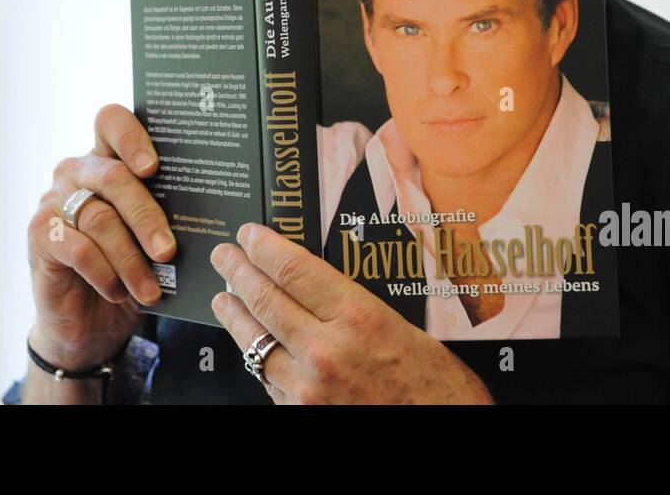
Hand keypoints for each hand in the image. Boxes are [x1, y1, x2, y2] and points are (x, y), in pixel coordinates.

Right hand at [26, 104, 173, 373]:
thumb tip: (210, 212)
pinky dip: (106, 273)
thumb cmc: (128, 269)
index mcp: (107, 159)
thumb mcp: (149, 238)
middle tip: (168, 249)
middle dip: (147, 215)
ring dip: (132, 259)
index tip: (153, 167)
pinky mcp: (40, 235)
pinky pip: (79, 249)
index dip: (131, 136)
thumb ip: (166, 215)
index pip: (111, 122)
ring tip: (152, 289)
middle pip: (114, 177)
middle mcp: (77, 172)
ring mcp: (53, 201)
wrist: (86, 321)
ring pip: (100, 219)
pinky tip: (119, 292)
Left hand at [210, 222, 493, 403]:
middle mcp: (326, 350)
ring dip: (235, 315)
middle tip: (224, 256)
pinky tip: (252, 346)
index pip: (293, 269)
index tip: (249, 235)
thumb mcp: (409, 330)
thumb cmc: (440, 391)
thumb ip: (364, 307)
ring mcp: (307, 388)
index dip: (264, 247)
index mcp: (359, 318)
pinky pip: (268, 379)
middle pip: (265, 299)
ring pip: (254, 342)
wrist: (445, 435)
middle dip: (238, 272)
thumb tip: (329, 283)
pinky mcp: (299, 414)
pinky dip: (256, 357)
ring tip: (224, 298)